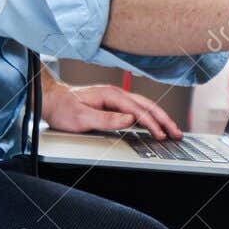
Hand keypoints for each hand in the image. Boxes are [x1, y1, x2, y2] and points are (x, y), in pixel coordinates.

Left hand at [41, 81, 181, 139]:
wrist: (52, 100)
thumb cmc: (63, 108)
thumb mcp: (82, 118)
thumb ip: (107, 119)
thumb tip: (129, 119)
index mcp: (110, 95)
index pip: (138, 110)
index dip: (151, 123)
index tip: (161, 134)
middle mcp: (115, 93)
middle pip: (146, 105)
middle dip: (163, 119)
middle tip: (177, 132)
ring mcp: (115, 97)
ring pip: (144, 106)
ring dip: (159, 117)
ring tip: (171, 129)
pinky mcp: (113, 103)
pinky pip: (137, 109)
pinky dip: (149, 116)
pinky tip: (154, 124)